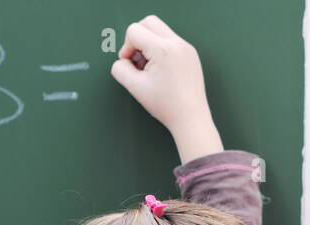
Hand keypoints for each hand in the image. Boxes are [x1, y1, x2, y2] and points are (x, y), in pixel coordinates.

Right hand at [111, 15, 221, 162]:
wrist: (190, 116)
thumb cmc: (165, 104)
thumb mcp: (135, 87)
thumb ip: (120, 70)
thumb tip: (121, 61)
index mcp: (164, 49)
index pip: (135, 30)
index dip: (125, 47)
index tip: (130, 65)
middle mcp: (177, 43)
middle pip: (149, 22)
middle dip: (136, 39)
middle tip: (136, 61)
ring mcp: (186, 47)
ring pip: (159, 31)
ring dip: (147, 45)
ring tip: (148, 69)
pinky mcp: (189, 53)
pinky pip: (169, 42)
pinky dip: (158, 51)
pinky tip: (159, 72)